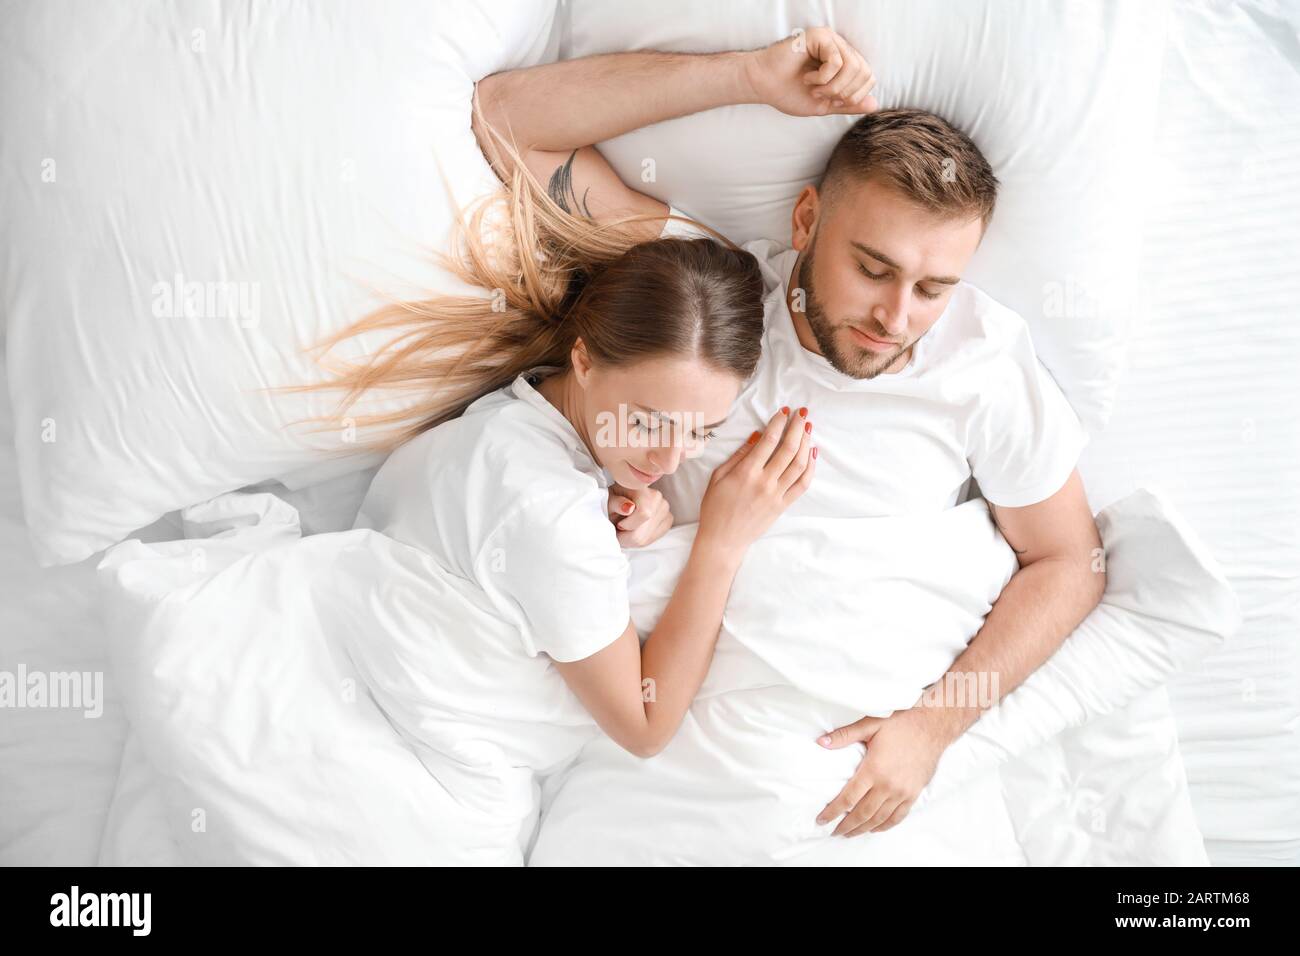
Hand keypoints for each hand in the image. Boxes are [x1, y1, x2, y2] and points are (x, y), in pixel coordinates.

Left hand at [608, 483, 672, 547]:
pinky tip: (635, 530)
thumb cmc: (613, 500)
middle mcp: (658, 497)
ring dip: (631, 539)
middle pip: (642, 532)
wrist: (622, 501)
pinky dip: (640, 539)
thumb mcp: (608, 500)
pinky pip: (651, 539)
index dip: (627, 525)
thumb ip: (616, 503)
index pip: (644, 514)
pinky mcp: (668, 520)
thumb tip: (629, 507)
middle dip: (626, 536)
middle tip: (619, 528)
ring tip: (626, 528)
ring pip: (646, 538)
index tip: (618, 523)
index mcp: (642, 488)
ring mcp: (665, 509)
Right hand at [698, 406, 815, 556]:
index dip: (778, 422)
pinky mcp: (783, 505)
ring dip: (806, 443)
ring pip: (799, 464)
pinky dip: (810, 467)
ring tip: (807, 428)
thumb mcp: (718, 477)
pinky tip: (812, 453)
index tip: (783, 411)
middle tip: (801, 413)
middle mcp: (764, 482)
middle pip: (788, 449)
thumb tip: (758, 435)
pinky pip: (803, 484)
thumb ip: (739, 455)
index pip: (769, 440)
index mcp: (746, 473)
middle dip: (797, 427)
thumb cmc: (715, 508)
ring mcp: (776, 495)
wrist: (723, 540)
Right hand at [743, 26, 876, 116]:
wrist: (764, 86)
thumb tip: (875, 105)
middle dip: (844, 93)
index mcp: (844, 63)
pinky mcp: (820, 36)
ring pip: (853, 66)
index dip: (856, 95)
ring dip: (833, 86)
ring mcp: (831, 40)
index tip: (833, 101)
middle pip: (864, 72)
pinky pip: (836, 60)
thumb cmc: (789, 93)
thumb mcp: (824, 104)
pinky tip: (808, 78)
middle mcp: (841, 49)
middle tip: (822, 96)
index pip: (869, 77)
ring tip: (814, 88)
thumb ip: (848, 104)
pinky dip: (823, 77)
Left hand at [813, 708, 946, 836]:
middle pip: (862, 814)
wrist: (932, 726)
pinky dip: (885, 826)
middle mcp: (888, 785)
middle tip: (833, 832)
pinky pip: (898, 816)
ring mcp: (903, 792)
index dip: (833, 812)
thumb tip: (821, 742)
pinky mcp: (914, 794)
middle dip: (846, 826)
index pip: (848, 798)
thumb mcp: (870, 724)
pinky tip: (875, 828)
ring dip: (863, 829)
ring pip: (879, 819)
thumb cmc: (901, 722)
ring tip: (850, 833)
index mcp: (874, 769)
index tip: (821, 819)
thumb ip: (844, 735)